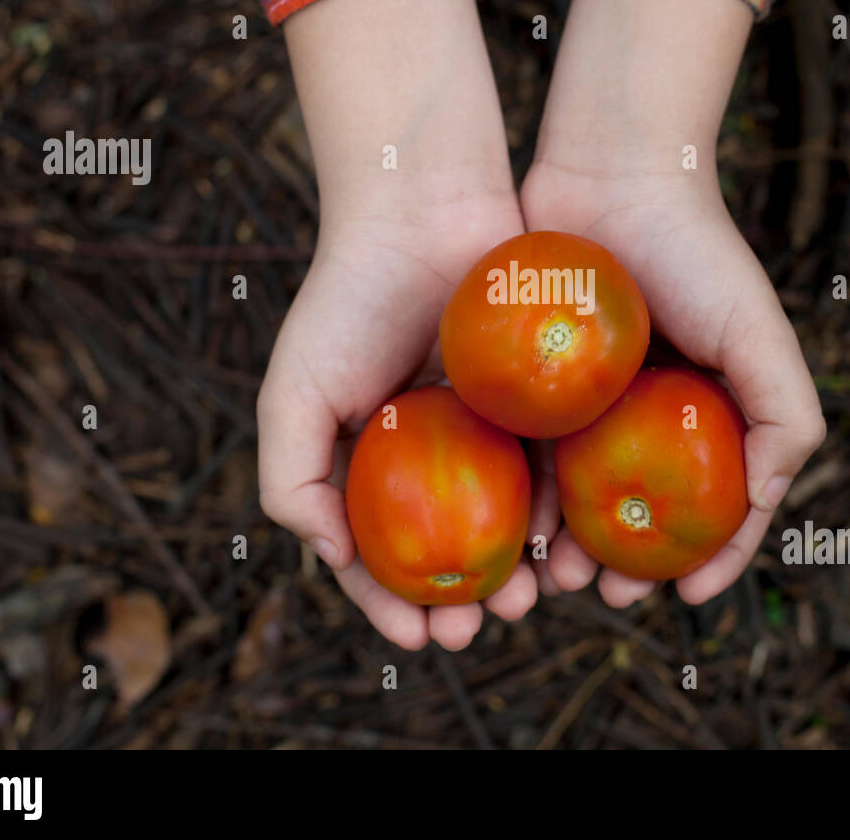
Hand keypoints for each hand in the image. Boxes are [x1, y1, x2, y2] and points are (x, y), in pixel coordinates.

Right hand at [257, 199, 559, 649]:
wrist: (423, 212)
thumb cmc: (349, 299)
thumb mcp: (293, 394)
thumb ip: (291, 481)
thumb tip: (334, 560)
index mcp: (371, 460)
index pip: (378, 554)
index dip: (391, 603)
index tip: (417, 637)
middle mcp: (431, 454)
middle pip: (449, 550)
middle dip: (462, 603)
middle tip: (477, 630)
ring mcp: (487, 430)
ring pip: (507, 522)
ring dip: (518, 573)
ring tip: (528, 601)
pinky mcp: (537, 401)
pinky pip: (550, 468)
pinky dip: (555, 512)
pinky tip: (559, 541)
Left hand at [520, 0, 825, 607]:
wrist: (611, 176)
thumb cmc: (695, 251)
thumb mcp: (759, 333)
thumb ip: (787, 417)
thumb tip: (766, 503)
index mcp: (711, 414)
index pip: (720, 509)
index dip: (711, 560)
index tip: (686, 599)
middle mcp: (653, 417)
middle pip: (643, 514)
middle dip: (627, 569)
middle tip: (605, 594)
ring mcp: (593, 404)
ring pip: (581, 498)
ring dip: (569, 547)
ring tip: (553, 576)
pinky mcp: (539, 385)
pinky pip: (533, 455)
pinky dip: (528, 498)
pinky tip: (514, 528)